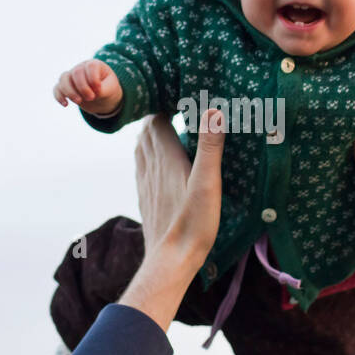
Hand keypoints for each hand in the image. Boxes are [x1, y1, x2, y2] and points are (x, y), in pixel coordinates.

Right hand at [53, 59, 121, 115]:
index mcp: (95, 65)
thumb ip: (102, 90)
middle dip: (82, 87)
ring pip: (63, 78)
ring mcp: (71, 77)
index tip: (98, 90)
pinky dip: (59, 96)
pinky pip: (57, 88)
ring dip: (69, 91)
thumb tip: (92, 92)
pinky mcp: (65, 87)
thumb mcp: (110, 89)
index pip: (90, 66)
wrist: (103, 97)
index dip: (93, 79)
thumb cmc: (108, 90)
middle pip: (76, 72)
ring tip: (79, 102)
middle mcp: (81, 68)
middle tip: (91, 98)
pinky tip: (66, 104)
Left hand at [133, 109, 224, 258]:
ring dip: (151, 134)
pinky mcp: (146, 198)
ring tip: (168, 127)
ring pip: (141, 148)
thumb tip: (214, 110)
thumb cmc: (192, 223)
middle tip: (177, 106)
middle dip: (159, 115)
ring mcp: (146, 183)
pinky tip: (159, 161)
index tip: (179, 94)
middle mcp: (151, 167)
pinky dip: (148, 154)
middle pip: (147, 131)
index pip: (156, 119)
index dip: (164, 104)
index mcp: (166, 158)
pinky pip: (142, 167)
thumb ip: (209, 147)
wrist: (170, 261)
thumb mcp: (207, 183)